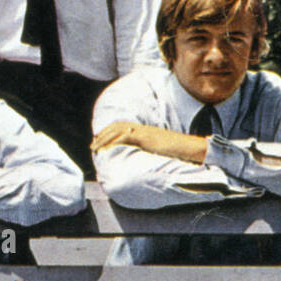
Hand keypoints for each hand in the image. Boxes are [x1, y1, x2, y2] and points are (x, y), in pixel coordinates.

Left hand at [92, 121, 207, 163]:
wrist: (188, 147)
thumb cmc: (176, 150)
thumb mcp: (158, 147)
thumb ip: (147, 147)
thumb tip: (140, 154)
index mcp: (144, 129)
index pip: (122, 126)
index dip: (109, 132)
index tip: (99, 138)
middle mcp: (142, 128)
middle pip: (117, 127)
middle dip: (103, 135)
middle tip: (93, 145)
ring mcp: (143, 132)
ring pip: (117, 131)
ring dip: (104, 139)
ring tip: (95, 148)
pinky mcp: (145, 138)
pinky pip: (125, 137)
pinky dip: (114, 142)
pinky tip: (106, 149)